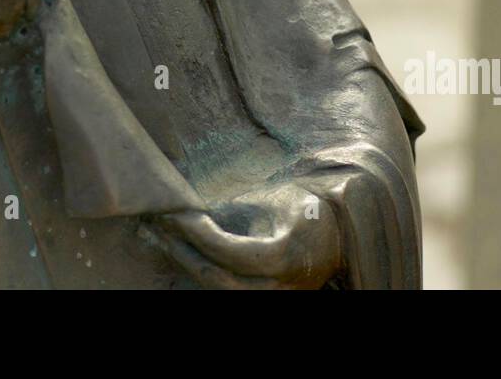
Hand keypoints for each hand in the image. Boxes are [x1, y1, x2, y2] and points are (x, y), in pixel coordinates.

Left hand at [142, 182, 341, 288]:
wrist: (338, 236)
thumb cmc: (306, 210)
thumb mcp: (275, 200)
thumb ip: (236, 209)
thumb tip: (190, 211)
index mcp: (283, 257)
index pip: (229, 252)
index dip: (198, 234)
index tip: (177, 214)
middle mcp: (278, 287)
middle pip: (217, 280)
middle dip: (184, 253)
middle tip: (161, 228)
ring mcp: (273, 300)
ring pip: (219, 292)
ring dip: (188, 267)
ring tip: (164, 241)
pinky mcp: (266, 300)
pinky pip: (228, 293)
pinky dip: (202, 277)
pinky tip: (184, 257)